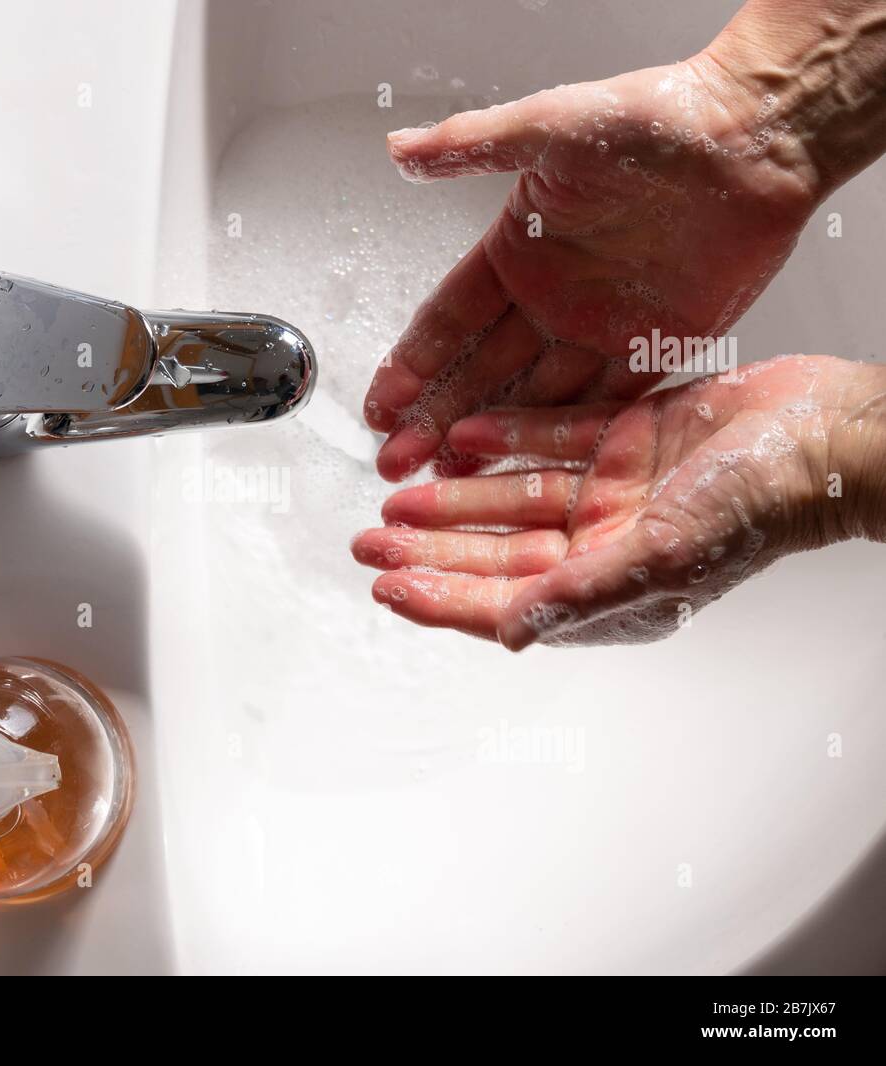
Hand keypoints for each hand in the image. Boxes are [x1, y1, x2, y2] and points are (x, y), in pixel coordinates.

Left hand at [352, 355, 885, 647]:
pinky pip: (549, 444)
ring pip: (511, 499)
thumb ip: (580, 593)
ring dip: (455, 498)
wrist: (825, 434)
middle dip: (430, 550)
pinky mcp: (623, 443)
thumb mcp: (663, 556)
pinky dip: (506, 441)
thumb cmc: (766, 504)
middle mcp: (604, 545)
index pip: (505, 603)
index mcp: (611, 590)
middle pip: (495, 554)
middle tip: (370, 541)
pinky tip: (461, 438)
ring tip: (397, 495)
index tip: (387, 587)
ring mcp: (612, 493)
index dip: (441, 598)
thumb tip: (512, 631)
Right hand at [363, 53, 821, 481]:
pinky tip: (528, 469)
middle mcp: (551, 296)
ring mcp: (599, 327)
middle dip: (433, 419)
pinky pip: (600, 403)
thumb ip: (472, 145)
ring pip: (531, 398)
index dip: (411, 366)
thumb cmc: (655, 117)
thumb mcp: (550, 125)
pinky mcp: (653, 348)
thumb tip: (399, 150)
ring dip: (487, 439)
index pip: (449, 321)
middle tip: (393, 463)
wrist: (756, 135)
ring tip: (443, 478)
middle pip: (479, 371)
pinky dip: (564, 437)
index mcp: (517, 250)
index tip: (378, 409)